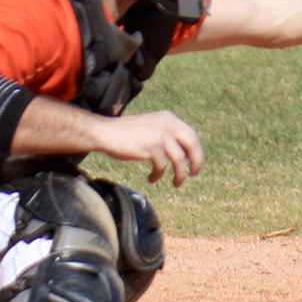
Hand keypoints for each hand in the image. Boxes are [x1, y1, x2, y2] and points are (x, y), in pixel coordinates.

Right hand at [90, 110, 204, 186]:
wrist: (104, 132)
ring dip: (179, 174)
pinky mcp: (152, 147)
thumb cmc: (125, 133)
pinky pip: (162, 166)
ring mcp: (160, 135)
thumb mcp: (151, 127)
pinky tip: (152, 179)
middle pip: (193, 144)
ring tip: (176, 183)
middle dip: (197, 160)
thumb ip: (166, 134)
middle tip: (194, 174)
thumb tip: (182, 153)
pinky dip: (159, 174)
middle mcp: (168, 124)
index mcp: (168, 118)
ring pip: (179, 159)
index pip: (191, 134)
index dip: (196, 149)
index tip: (194, 161)